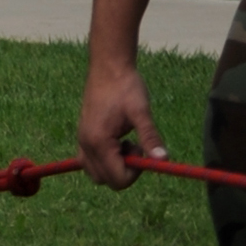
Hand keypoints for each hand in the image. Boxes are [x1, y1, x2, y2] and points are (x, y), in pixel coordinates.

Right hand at [78, 53, 167, 186]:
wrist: (108, 65)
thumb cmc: (125, 86)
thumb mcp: (140, 111)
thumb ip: (150, 137)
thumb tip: (163, 160)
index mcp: (98, 141)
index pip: (117, 179)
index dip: (135, 173)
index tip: (141, 149)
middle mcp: (86, 143)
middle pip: (106, 180)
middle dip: (124, 171)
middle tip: (134, 146)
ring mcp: (82, 139)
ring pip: (96, 173)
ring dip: (113, 167)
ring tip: (125, 144)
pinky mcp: (84, 134)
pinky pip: (90, 161)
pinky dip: (104, 160)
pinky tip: (116, 141)